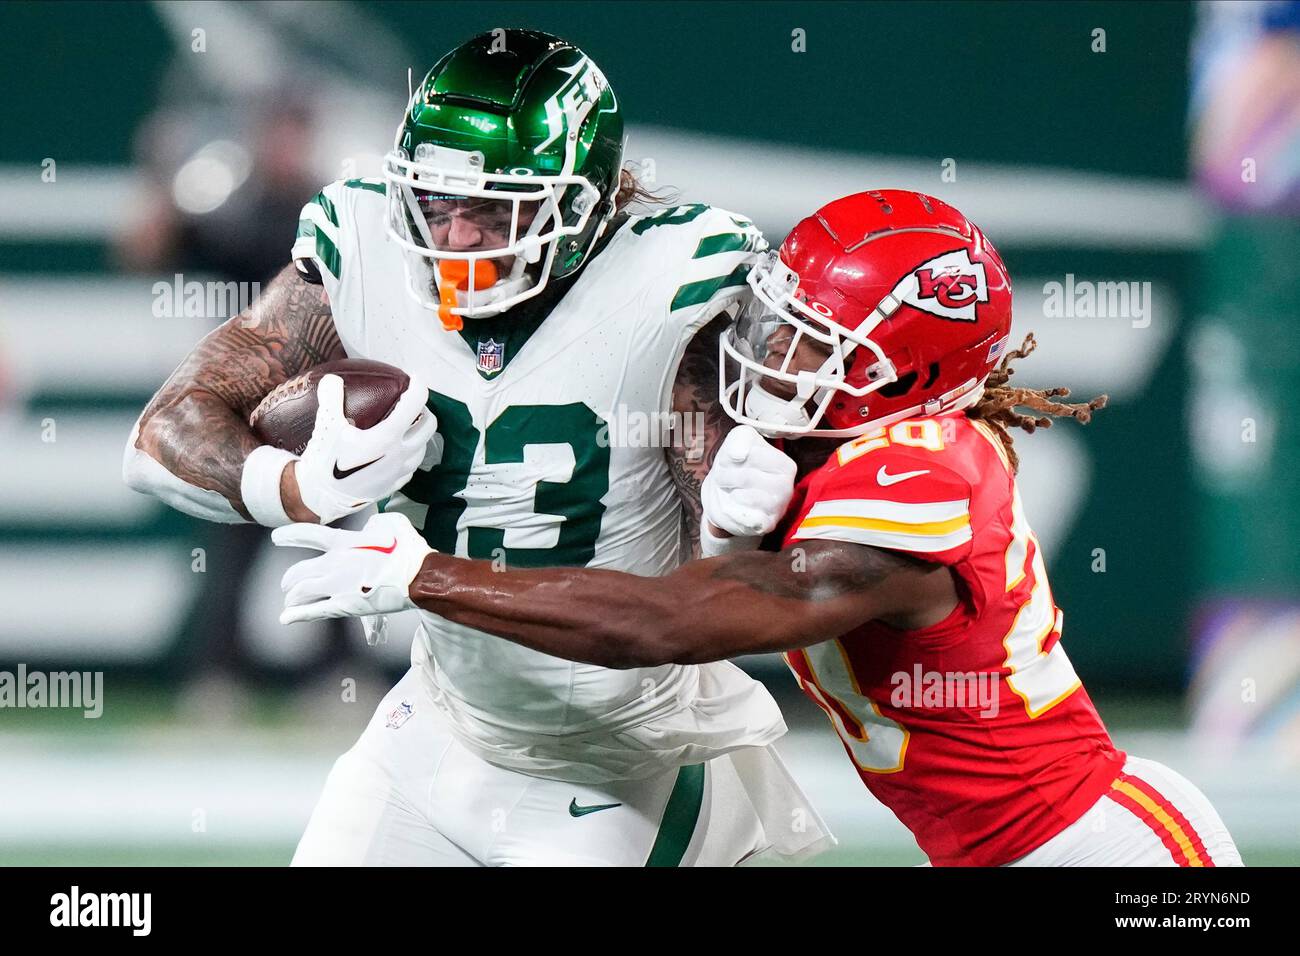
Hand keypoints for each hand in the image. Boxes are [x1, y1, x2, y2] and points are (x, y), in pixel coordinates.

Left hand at [273, 512, 432, 623]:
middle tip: (287, 583)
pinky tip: (285, 618)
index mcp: (344, 542)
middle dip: (290, 579)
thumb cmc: (408, 549)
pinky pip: (314, 612)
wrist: (418, 576)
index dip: (289, 536)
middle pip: (299, 572)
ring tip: (291, 600)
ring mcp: (337, 587)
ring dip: (293, 596)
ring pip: (302, 592)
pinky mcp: (345, 606)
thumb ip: (374, 524)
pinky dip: (297, 615)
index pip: (308, 535)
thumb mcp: (391, 523)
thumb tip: (370, 528)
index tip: (276, 538)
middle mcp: (334, 564)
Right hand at [293, 374, 436, 523]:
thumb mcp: (326, 425)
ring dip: (420, 434)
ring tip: (407, 426)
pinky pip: (412, 466)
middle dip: (425, 411)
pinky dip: (411, 454)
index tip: (414, 379)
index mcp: (387, 436)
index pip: (414, 405)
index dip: (418, 387)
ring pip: (424, 447)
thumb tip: (333, 380)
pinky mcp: (394, 485)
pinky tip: (399, 451)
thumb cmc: (326, 461)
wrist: (320, 497)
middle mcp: (399, 454)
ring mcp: (399, 471)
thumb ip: (331, 398)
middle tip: (412, 404)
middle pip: (428, 426)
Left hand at [701, 425, 796, 537]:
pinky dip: (735, 512)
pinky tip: (733, 505)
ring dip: (729, 492)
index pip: (758, 456)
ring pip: (748, 498)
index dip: (735, 456)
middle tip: (722, 477)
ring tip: (728, 490)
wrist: (727, 493)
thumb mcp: (739, 439)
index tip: (728, 459)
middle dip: (727, 476)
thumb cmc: (737, 464)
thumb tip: (738, 455)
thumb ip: (741, 438)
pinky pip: (750, 520)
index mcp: (785, 465)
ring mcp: (778, 509)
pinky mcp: (767, 525)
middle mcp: (787, 488)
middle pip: (749, 477)